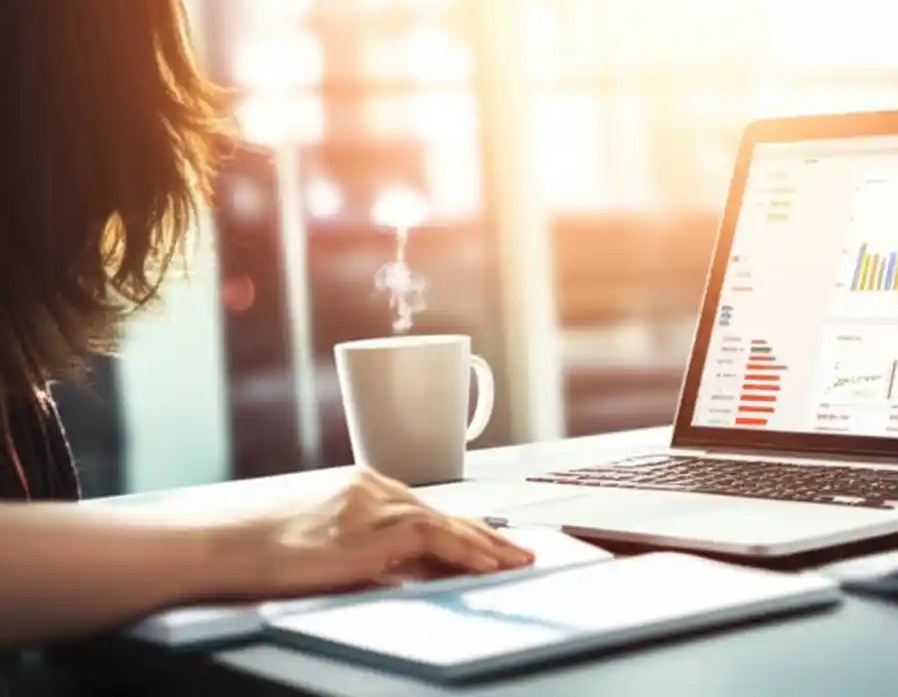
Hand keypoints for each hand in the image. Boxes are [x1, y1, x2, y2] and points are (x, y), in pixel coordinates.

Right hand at [212, 468, 533, 598]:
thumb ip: (359, 547)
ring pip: (444, 523)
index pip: (422, 507)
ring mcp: (369, 506)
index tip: (488, 541)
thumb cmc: (254, 547)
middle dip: (484, 533)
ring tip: (516, 561)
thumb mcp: (317, 542)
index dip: (460, 526)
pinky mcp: (367, 531)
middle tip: (518, 551)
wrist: (220, 543)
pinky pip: (432, 538)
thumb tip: (396, 571)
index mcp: (357, 485)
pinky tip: (487, 564)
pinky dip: (464, 551)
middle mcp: (369, 488)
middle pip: (441, 511)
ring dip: (486, 545)